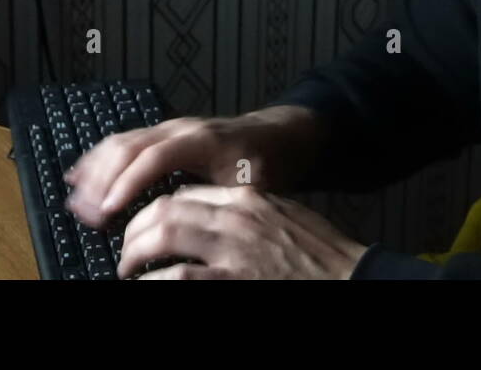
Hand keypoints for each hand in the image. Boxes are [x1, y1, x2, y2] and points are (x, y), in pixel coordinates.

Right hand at [63, 107, 323, 229]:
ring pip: (120, 141)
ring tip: (75, 200)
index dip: (128, 182)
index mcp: (202, 140)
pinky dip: (98, 159)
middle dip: (102, 180)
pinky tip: (80, 175)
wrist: (274, 136)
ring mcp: (167, 128)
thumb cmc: (264, 164)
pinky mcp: (160, 133)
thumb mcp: (252, 188)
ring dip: (94, 171)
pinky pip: (121, 140)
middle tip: (85, 212)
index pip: (154, 156)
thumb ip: (222, 203)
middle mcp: (179, 129)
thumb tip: (195, 227)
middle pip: (129, 147)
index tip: (108, 209)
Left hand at [117, 184, 367, 278]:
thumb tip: (212, 227)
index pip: (187, 194)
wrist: (353, 278)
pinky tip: (147, 286)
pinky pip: (177, 276)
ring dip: (135, 253)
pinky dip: (154, 281)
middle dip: (136, 229)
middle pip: (165, 207)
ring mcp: (233, 247)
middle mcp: (236, 215)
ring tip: (129, 271)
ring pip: (162, 233)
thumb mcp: (285, 220)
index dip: (158, 212)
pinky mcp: (233, 279)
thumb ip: (249, 217)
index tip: (147, 227)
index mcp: (248, 197)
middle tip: (127, 253)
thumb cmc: (323, 258)